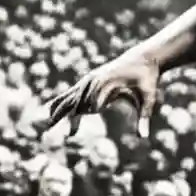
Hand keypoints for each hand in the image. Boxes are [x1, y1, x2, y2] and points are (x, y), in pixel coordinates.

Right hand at [39, 50, 160, 137]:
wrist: (144, 58)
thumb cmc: (147, 78)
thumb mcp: (149, 97)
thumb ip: (144, 118)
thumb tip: (144, 138)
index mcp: (107, 85)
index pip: (88, 105)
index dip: (79, 119)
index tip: (72, 134)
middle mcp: (95, 81)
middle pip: (74, 101)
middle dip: (61, 116)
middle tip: (49, 130)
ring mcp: (91, 79)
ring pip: (69, 96)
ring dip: (57, 110)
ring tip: (46, 124)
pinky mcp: (90, 79)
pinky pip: (72, 92)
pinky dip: (61, 101)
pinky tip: (50, 110)